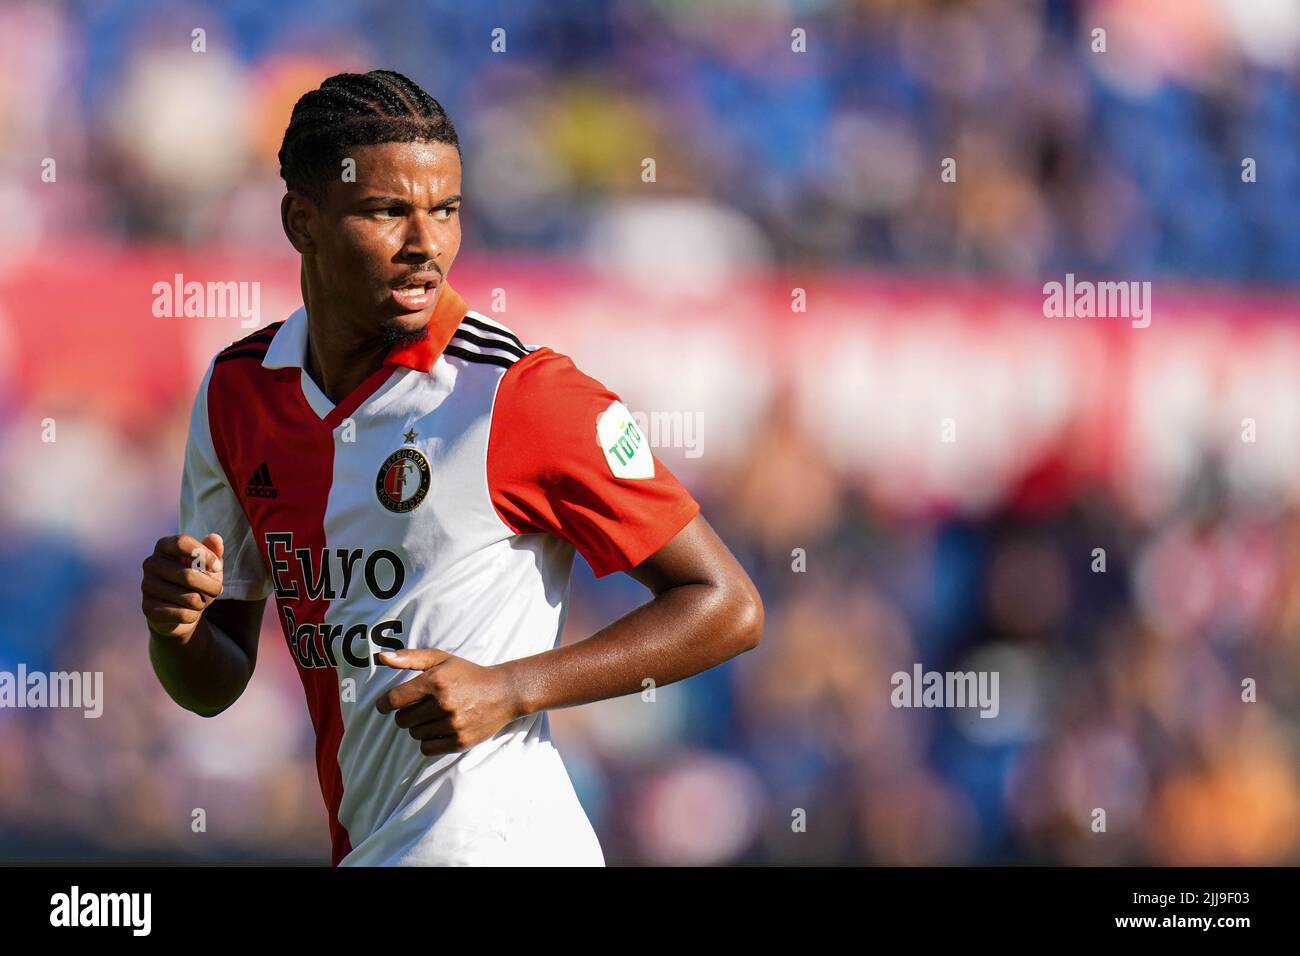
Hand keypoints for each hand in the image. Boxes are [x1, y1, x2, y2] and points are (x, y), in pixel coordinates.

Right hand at [141, 533, 224, 641]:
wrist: (179, 612)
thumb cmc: (197, 582)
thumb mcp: (208, 565)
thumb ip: (213, 550)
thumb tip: (215, 538)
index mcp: (164, 546)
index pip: (181, 542)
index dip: (204, 555)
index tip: (217, 567)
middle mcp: (151, 563)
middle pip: (188, 575)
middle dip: (212, 586)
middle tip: (217, 590)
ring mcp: (146, 585)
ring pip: (189, 598)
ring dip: (203, 602)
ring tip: (201, 600)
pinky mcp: (147, 607)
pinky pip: (183, 614)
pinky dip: (194, 615)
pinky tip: (190, 612)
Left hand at [376, 648, 523, 755]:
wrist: (504, 692)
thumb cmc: (468, 673)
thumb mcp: (441, 659)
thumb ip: (410, 658)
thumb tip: (381, 658)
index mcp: (435, 681)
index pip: (394, 699)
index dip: (383, 704)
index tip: (384, 705)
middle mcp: (443, 703)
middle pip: (403, 719)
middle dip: (406, 714)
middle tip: (420, 707)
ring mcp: (453, 724)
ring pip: (415, 734)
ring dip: (419, 727)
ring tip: (434, 716)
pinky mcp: (460, 741)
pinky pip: (427, 748)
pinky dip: (429, 741)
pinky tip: (439, 729)